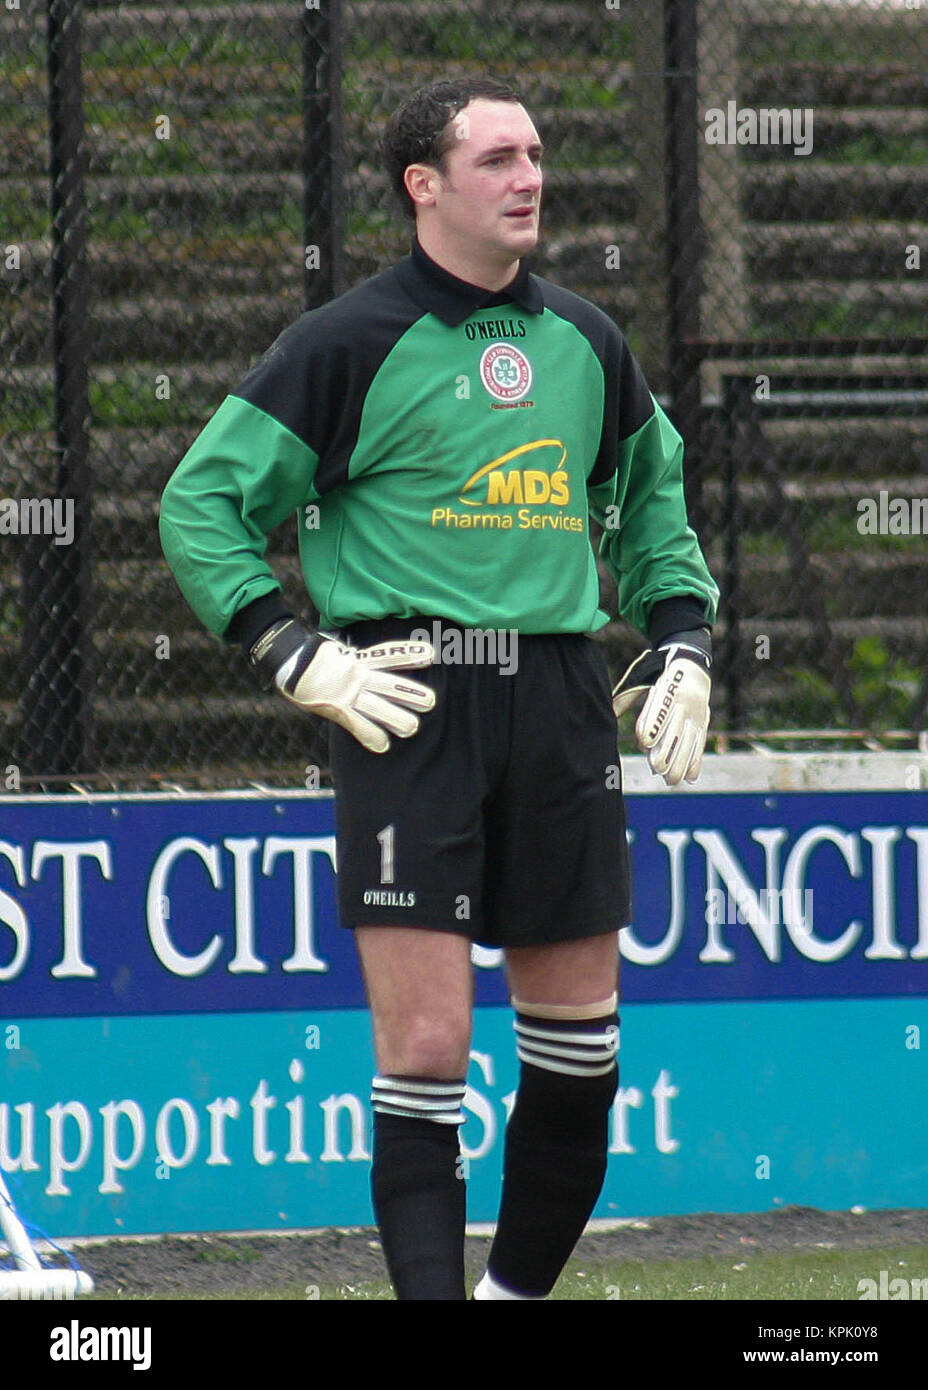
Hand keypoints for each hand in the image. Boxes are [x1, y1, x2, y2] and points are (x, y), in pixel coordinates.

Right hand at [250, 619, 435, 752]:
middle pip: (390, 684)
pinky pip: (358, 725)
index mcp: (360, 660)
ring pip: (377, 707)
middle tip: (430, 702)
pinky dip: (371, 736)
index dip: (409, 654)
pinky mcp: (337, 709)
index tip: (430, 654)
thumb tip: (368, 648)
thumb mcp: (340, 650)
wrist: (289, 664)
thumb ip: (357, 653)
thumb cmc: (316, 658)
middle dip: (411, 694)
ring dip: (396, 719)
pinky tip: (383, 746)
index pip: (389, 655)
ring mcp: (347, 693)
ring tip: (412, 728)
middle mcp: (357, 675)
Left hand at [611, 629, 710, 785]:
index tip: (645, 743)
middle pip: (676, 731)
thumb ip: (626, 698)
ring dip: (681, 763)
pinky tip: (691, 778)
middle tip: (655, 768)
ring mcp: (696, 714)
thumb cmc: (657, 672)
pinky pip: (700, 744)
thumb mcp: (641, 679)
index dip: (653, 726)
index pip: (659, 710)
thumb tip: (609, 714)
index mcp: (668, 689)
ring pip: (690, 742)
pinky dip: (696, 761)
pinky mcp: (703, 723)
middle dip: (667, 751)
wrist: (691, 662)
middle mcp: (685, 703)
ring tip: (670, 781)